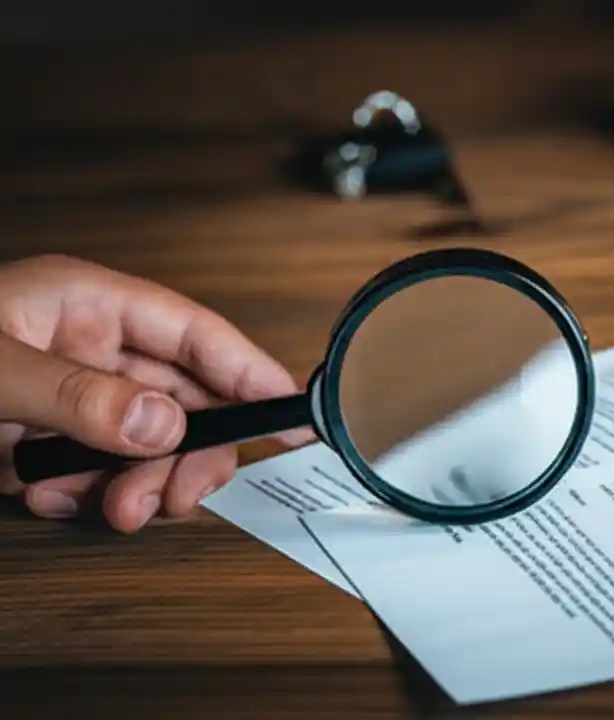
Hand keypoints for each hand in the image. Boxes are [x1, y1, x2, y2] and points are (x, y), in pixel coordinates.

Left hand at [0, 255, 305, 531]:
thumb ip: (77, 396)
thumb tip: (164, 426)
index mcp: (85, 305)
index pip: (194, 334)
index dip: (250, 372)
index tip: (295, 412)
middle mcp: (87, 349)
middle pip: (182, 402)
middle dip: (187, 456)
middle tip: (176, 497)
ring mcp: (67, 398)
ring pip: (147, 448)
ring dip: (138, 487)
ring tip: (112, 511)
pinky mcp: (40, 444)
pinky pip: (94, 477)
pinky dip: (80, 498)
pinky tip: (43, 498)